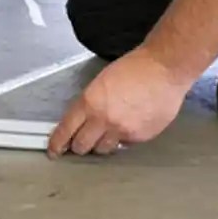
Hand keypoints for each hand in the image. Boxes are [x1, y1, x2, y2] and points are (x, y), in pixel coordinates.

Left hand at [48, 45, 189, 156]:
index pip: (66, 129)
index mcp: (90, 102)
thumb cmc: (135, 68)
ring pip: (103, 150)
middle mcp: (104, 119)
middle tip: (80, 142)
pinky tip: (128, 125)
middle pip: (82, 146)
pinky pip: (124, 145)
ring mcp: (123, 130)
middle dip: (79, 145)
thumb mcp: (102, 81)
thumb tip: (81, 120)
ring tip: (107, 132)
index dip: (57, 143)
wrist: (164, 70)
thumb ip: (90, 103)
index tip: (54, 150)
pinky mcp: (139, 137)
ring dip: (101, 144)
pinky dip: (122, 139)